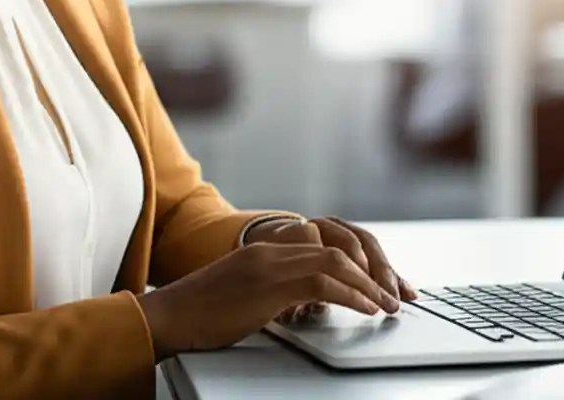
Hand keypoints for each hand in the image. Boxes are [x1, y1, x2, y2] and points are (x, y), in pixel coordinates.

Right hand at [136, 241, 399, 358]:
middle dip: (373, 271)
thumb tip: (308, 305)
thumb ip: (277, 291)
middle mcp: (274, 249)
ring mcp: (271, 264)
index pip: (328, 246)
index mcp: (269, 248)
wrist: (168, 317)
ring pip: (336, 262)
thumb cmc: (201, 316)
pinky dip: (351, 295)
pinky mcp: (269, 285)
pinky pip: (323, 283)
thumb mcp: (247, 296)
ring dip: (368, 284)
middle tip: (395, 294)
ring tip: (387, 304)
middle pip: (340, 248)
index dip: (359, 264)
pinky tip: (366, 308)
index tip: (379, 285)